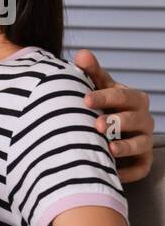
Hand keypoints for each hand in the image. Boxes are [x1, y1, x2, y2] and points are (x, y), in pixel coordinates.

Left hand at [74, 50, 155, 183]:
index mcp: (132, 99)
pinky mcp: (141, 162)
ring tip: (109, 148)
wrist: (100, 134)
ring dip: (125, 146)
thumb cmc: (98, 107)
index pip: (122, 95)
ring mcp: (143, 140)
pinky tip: (113, 171)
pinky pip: (140, 168)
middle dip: (117, 121)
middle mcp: (142, 119)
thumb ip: (90, 72)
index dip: (104, 96)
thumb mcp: (95, 89)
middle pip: (134, 118)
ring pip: (140, 143)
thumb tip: (82, 53)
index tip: (84, 99)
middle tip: (96, 124)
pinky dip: (128, 171)